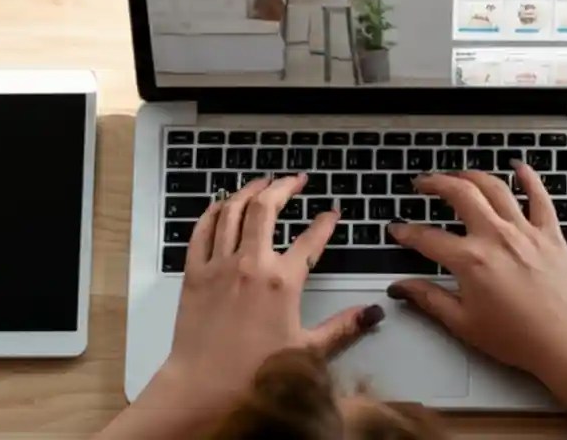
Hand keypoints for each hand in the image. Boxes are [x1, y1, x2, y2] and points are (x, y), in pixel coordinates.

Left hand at [160, 174, 383, 408]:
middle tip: (297, 179)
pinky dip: (213, 211)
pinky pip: (202, 230)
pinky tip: (222, 204)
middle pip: (265, 208)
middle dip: (284, 187)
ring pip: (232, 211)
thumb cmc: (254, 375)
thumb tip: (372, 313)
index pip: (310, 240)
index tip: (332, 213)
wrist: (203, 387)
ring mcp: (219, 265)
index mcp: (282, 282)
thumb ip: (342, 327)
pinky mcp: (194, 273)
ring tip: (262, 182)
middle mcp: (250, 264)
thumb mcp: (307, 351)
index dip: (325, 223)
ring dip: (249, 190)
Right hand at [386, 163, 566, 378]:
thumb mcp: (463, 323)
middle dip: (436, 183)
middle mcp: (496, 237)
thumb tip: (401, 287)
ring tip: (458, 174)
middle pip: (460, 194)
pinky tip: (519, 167)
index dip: (406, 232)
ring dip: (472, 175)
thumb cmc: (517, 337)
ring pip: (495, 188)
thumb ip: (429, 299)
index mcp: (471, 261)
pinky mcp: (550, 233)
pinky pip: (540, 196)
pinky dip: (529, 178)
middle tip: (423, 183)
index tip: (397, 229)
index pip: (427, 238)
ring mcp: (525, 231)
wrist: (565, 342)